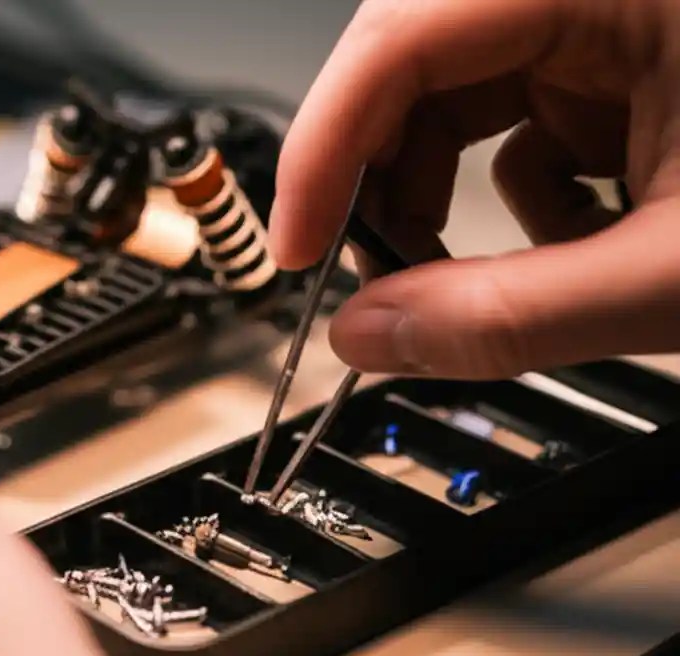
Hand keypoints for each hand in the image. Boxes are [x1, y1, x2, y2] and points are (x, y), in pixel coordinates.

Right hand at [271, 0, 679, 378]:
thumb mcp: (668, 277)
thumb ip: (511, 315)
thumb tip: (366, 336)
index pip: (401, 36)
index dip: (326, 145)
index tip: (298, 247)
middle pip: (412, 70)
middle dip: (380, 183)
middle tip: (371, 278)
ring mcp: (603, 35)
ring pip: (455, 108)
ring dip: (443, 205)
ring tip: (474, 284)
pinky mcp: (617, 82)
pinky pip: (515, 135)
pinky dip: (519, 209)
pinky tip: (574, 249)